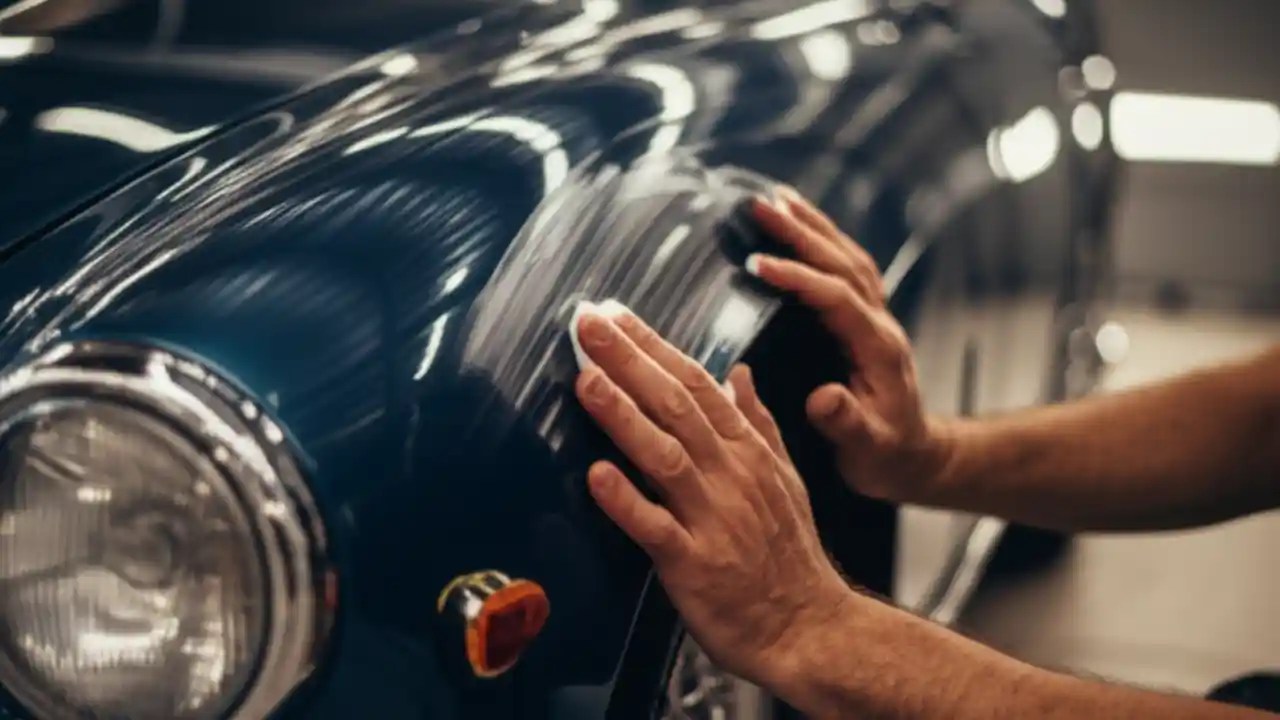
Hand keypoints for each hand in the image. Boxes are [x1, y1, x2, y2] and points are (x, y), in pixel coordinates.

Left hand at [573, 307, 853, 689]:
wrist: (810, 629)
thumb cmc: (790, 556)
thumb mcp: (785, 478)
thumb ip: (758, 423)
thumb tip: (739, 372)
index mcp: (747, 451)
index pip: (696, 382)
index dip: (654, 345)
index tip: (616, 314)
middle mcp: (731, 475)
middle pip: (676, 405)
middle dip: (630, 360)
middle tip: (589, 323)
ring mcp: (713, 518)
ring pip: (664, 456)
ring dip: (623, 416)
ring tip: (587, 379)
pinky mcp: (694, 564)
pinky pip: (655, 527)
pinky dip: (627, 500)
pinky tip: (597, 475)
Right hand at [747, 188, 955, 503]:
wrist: (916, 458)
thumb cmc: (887, 457)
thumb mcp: (867, 450)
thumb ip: (846, 424)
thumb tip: (822, 399)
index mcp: (878, 349)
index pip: (837, 298)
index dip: (799, 278)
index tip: (757, 264)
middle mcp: (880, 324)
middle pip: (842, 263)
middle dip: (801, 232)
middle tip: (758, 206)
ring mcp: (876, 318)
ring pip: (846, 257)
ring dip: (813, 227)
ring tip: (776, 200)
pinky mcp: (866, 320)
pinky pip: (845, 268)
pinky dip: (821, 241)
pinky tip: (800, 226)